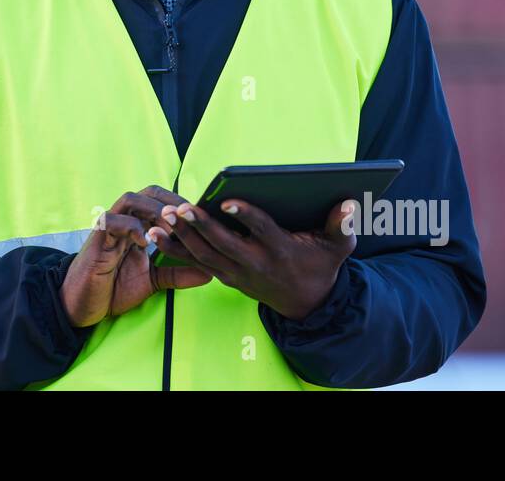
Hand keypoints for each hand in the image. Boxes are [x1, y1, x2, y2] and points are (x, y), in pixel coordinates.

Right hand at [61, 186, 211, 327]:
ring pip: (131, 199)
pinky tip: (145, 242)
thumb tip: (209, 272)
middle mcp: (125, 221)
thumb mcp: (153, 282)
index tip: (203, 217)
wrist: (82, 305)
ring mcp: (110, 227)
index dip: (183, 205)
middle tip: (189, 217)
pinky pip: (112, 220)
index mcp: (139, 227)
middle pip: (149, 192)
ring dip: (153, 209)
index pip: (163, 202)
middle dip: (172, 200)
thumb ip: (177, 274)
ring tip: (168, 227)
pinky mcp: (96, 238)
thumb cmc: (113, 289)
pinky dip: (131, 227)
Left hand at [148, 197, 357, 320]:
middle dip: (201, 226)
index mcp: (280, 250)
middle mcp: (256, 263)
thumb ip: (342, 226)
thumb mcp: (338, 248)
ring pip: (205, 255)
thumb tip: (349, 204)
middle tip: (180, 208)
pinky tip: (156, 235)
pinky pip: (196, 263)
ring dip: (182, 237)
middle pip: (224, 244)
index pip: (260, 230)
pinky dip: (176, 249)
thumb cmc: (320, 266)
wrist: (307, 303)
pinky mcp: (225, 276)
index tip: (227, 200)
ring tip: (161, 218)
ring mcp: (237, 273)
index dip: (244, 214)